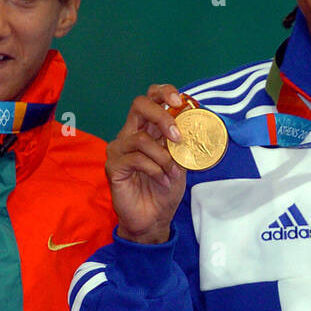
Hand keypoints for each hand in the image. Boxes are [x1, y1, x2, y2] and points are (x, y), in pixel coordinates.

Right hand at [107, 84, 187, 243]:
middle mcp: (130, 133)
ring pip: (141, 138)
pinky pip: (136, 159)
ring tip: (173, 173)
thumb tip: (197, 123)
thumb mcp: (181, 161)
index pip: (150, 98)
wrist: (153, 218)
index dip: (163, 92)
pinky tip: (163, 181)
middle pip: (139, 105)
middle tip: (177, 136)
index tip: (179, 100)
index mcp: (146, 128)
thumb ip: (183, 142)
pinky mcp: (113, 166)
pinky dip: (156, 170)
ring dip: (164, 157)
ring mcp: (119, 149)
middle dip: (162, 117)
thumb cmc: (165, 187)